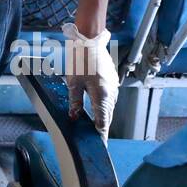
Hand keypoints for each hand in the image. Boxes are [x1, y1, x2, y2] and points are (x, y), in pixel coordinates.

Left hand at [62, 22, 118, 140]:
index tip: (101, 145)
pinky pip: (109, 97)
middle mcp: (111, 93)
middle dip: (102, 126)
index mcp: (102, 96)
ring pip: (109, 106)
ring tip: (96, 126)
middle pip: (107, 115)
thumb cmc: (80, 60)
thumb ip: (75, 102)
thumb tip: (74, 117)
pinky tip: (97, 107)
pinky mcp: (112, 80)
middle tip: (97, 139)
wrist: (90, 40)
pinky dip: (104, 105)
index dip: (101, 134)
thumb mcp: (73, 83)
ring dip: (103, 115)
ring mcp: (113, 86)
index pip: (103, 122)